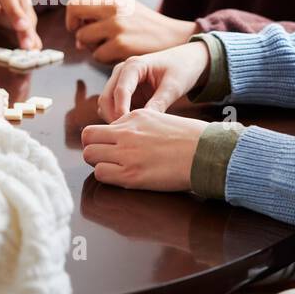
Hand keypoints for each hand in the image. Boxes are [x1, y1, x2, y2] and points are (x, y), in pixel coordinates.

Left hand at [65, 0, 197, 62]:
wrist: (177, 39)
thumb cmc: (149, 29)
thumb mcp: (128, 11)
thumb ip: (103, 18)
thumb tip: (78, 38)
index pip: (76, 3)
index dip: (71, 18)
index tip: (79, 28)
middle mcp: (113, 7)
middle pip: (74, 13)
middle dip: (77, 31)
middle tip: (90, 41)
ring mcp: (117, 25)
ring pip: (84, 38)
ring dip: (93, 48)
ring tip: (112, 49)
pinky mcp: (121, 44)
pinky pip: (97, 56)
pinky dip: (105, 60)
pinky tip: (120, 56)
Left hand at [81, 109, 207, 190]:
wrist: (206, 153)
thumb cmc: (190, 139)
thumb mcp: (159, 119)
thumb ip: (138, 124)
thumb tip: (123, 134)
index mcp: (134, 116)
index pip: (102, 126)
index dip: (103, 138)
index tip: (111, 147)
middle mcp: (126, 132)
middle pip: (88, 136)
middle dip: (93, 147)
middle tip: (105, 158)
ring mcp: (127, 153)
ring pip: (89, 154)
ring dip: (98, 162)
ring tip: (114, 168)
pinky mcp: (131, 174)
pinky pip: (101, 173)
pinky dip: (106, 176)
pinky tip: (122, 177)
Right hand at [98, 40, 211, 122]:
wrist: (186, 60)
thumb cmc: (181, 69)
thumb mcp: (173, 86)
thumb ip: (159, 103)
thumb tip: (144, 124)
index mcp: (134, 65)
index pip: (120, 91)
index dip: (122, 111)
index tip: (129, 130)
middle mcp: (121, 71)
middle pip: (106, 98)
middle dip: (114, 118)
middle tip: (129, 136)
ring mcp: (119, 81)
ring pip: (105, 105)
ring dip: (114, 119)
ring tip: (133, 133)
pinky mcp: (123, 92)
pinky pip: (113, 108)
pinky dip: (119, 118)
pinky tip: (135, 128)